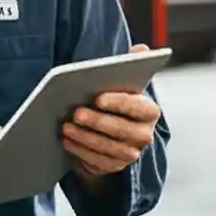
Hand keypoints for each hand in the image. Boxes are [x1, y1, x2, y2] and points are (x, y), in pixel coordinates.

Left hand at [61, 44, 160, 179]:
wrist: (108, 131)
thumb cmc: (112, 101)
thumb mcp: (120, 83)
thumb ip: (130, 64)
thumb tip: (142, 49)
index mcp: (149, 111)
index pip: (137, 107)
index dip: (118, 102)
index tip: (98, 97)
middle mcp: (144, 134)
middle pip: (121, 129)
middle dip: (97, 121)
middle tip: (76, 112)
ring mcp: (131, 153)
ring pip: (108, 147)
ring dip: (85, 137)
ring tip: (66, 126)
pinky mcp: (115, 166)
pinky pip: (98, 161)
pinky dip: (81, 151)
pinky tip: (66, 141)